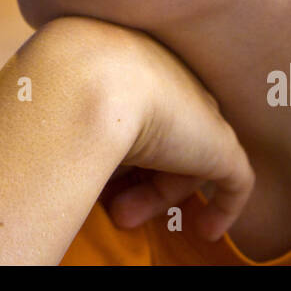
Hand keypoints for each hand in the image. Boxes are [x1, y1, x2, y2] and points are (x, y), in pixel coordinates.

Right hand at [35, 16, 255, 242]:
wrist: (81, 83)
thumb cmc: (57, 88)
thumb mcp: (60, 98)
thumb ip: (72, 117)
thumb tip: (56, 147)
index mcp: (133, 59)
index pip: (138, 107)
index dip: (120, 148)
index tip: (97, 174)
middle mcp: (170, 78)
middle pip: (163, 135)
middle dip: (136, 177)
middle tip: (109, 206)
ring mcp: (198, 110)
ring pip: (186, 160)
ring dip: (157, 197)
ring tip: (121, 218)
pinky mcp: (220, 145)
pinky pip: (233, 181)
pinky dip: (223, 208)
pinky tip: (205, 231)